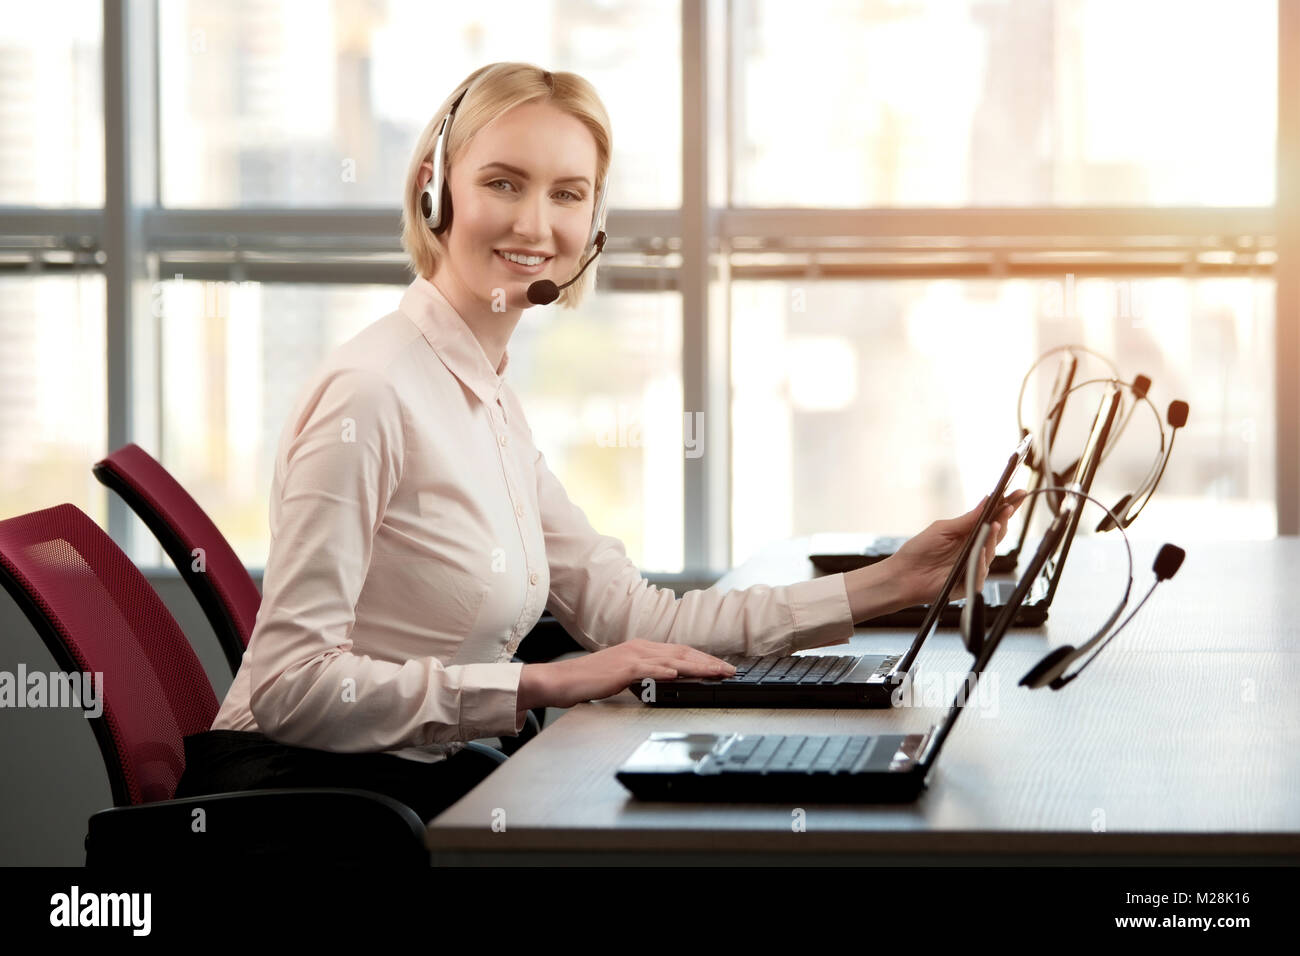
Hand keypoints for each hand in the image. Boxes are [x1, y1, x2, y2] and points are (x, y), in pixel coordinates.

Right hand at [517, 639, 737, 709]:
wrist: (564, 680)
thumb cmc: (591, 680)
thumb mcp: (625, 675)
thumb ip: (645, 675)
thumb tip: (667, 680)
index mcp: (642, 648)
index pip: (680, 652)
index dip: (703, 659)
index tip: (721, 667)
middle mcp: (640, 648)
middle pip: (683, 653)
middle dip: (709, 662)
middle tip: (730, 670)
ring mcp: (632, 657)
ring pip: (672, 660)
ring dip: (697, 666)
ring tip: (716, 672)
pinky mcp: (622, 669)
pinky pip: (647, 670)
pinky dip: (664, 671)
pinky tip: (678, 674)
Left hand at [886, 490, 1027, 606]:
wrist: (903, 576)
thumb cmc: (919, 551)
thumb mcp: (943, 529)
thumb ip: (967, 519)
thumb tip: (987, 501)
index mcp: (968, 534)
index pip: (993, 518)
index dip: (1007, 506)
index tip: (1019, 493)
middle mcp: (974, 550)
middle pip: (997, 533)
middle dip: (1006, 518)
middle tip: (1010, 505)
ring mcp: (974, 566)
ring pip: (991, 551)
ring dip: (994, 537)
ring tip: (996, 523)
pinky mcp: (970, 583)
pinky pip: (980, 571)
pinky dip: (981, 560)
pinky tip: (980, 549)